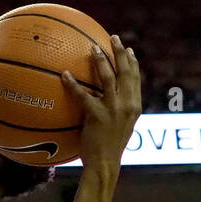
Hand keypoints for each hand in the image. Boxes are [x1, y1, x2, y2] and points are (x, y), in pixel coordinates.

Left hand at [62, 36, 140, 172]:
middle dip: (120, 52)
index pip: (136, 79)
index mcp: (135, 106)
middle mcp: (128, 104)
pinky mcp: (98, 115)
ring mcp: (114, 109)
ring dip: (101, 60)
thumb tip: (108, 101)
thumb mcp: (121, 128)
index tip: (128, 49)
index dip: (132, 62)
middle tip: (113, 38)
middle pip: (126, 72)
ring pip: (108, 77)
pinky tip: (64, 75)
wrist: (105, 164)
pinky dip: (73, 84)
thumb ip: (119, 112)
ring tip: (92, 47)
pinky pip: (83, 95)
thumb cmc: (109, 148)